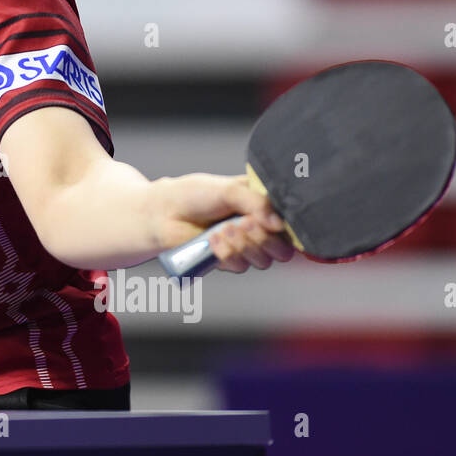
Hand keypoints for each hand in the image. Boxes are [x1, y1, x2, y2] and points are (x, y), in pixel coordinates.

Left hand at [151, 173, 295, 272]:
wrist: (163, 212)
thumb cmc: (194, 195)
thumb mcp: (229, 189)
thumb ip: (256, 202)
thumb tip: (279, 224)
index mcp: (264, 206)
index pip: (291, 224)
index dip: (287, 227)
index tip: (270, 219)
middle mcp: (259, 228)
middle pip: (283, 249)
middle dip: (265, 239)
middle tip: (245, 223)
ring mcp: (244, 247)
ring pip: (263, 260)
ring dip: (245, 245)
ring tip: (224, 228)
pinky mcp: (228, 261)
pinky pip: (240, 266)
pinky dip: (227, 252)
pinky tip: (212, 238)